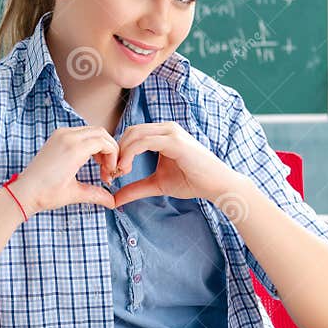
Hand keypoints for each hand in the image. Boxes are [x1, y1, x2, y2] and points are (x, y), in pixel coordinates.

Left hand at [9, 127, 118, 215]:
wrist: (24, 192)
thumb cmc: (46, 193)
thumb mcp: (74, 194)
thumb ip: (96, 194)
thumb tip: (112, 201)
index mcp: (74, 148)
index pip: (105, 142)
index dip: (114, 156)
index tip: (111, 172)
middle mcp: (67, 136)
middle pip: (100, 133)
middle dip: (109, 149)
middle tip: (108, 169)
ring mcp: (60, 134)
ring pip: (90, 131)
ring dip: (99, 145)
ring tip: (100, 166)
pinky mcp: (56, 137)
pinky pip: (79, 133)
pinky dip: (88, 142)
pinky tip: (88, 159)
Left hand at [110, 122, 238, 206]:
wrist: (217, 185)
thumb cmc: (191, 182)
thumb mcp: (157, 184)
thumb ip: (135, 188)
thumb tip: (114, 199)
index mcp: (162, 134)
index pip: (131, 135)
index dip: (118, 151)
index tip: (112, 172)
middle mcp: (166, 128)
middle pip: (129, 132)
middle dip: (116, 151)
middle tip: (110, 173)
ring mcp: (170, 132)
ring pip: (134, 135)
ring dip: (121, 153)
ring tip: (118, 172)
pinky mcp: (174, 141)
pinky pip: (144, 142)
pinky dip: (130, 154)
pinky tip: (125, 169)